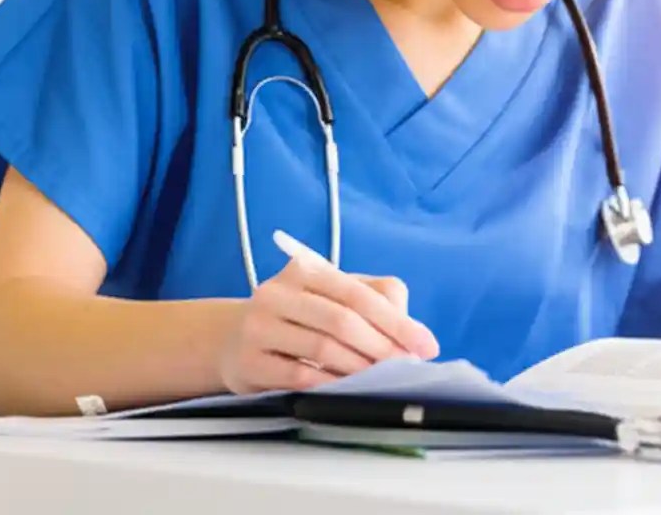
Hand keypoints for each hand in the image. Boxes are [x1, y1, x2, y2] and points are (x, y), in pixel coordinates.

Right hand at [218, 255, 439, 393]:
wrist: (233, 339)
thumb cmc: (300, 318)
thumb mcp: (335, 297)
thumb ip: (377, 300)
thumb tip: (413, 333)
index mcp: (305, 270)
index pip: (358, 294)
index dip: (397, 322)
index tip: (426, 345)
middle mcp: (277, 293)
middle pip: (341, 320)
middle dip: (382, 347)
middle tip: (405, 366)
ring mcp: (258, 327)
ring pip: (322, 348)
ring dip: (360, 368)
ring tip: (380, 379)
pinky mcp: (248, 362)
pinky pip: (298, 377)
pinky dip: (330, 385)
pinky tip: (347, 390)